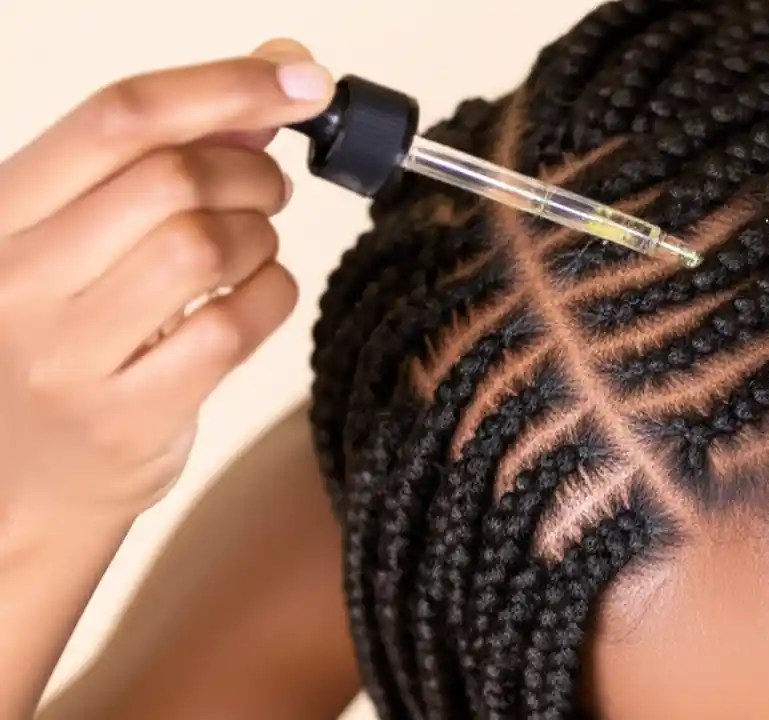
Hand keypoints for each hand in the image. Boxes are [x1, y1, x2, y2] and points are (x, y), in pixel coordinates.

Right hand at [0, 39, 333, 523]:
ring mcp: (67, 356)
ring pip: (205, 248)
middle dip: (251, 174)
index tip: (300, 80)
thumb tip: (271, 82)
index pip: (118, 118)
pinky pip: (233, 326)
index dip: (225, 86)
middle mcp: (17, 280)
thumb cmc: (55, 347)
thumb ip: (167, 158)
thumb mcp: (78, 242)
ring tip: (249, 249)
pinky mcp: (126, 417)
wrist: (16, 489)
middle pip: (172, 179)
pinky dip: (272, 296)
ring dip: (259, 237)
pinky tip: (258, 296)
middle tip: (266, 190)